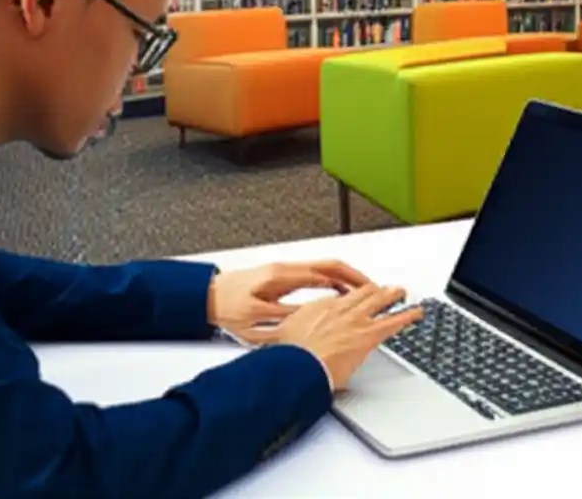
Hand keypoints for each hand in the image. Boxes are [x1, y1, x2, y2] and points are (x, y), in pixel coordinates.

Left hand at [206, 260, 372, 337]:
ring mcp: (285, 272)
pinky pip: (315, 276)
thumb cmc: (227, 306)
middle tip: (374, 288)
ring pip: (324, 269)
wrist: (207, 297)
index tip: (368, 290)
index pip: (326, 272)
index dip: (350, 280)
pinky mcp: (282, 278)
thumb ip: (286, 315)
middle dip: (356, 275)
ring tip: (363, 292)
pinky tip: (340, 294)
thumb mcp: (257, 317)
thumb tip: (314, 315)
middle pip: (331, 265)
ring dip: (346, 278)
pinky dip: (333, 282)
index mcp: (283, 275)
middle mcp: (287, 269)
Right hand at [268, 284, 424, 389]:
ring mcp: (355, 320)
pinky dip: (408, 315)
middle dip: (375, 290)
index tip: (356, 296)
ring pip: (379, 300)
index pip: (341, 297)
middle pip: (363, 293)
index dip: (351, 296)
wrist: (297, 367)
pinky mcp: (368, 335)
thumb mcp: (283, 338)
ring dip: (393, 295)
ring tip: (402, 292)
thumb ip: (286, 335)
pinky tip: (417, 312)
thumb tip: (278, 340)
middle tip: (384, 288)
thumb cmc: (290, 357)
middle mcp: (340, 309)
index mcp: (320, 308)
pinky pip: (394, 321)